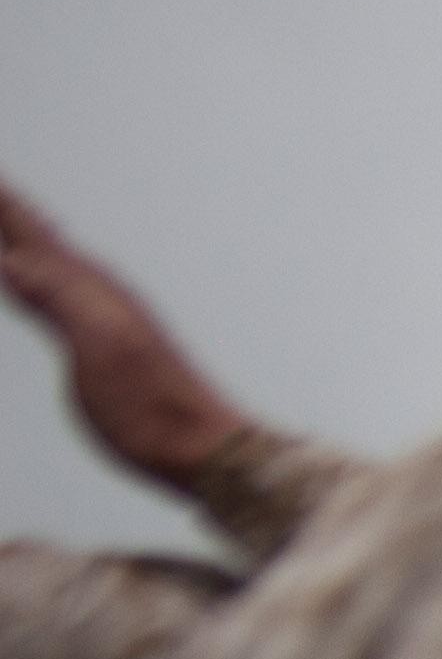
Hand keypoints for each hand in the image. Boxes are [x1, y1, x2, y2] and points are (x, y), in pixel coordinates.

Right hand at [0, 182, 250, 488]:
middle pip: (42, 240)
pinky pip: (61, 294)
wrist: (205, 450)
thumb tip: (9, 261)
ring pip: (53, 263)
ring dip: (26, 238)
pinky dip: (39, 277)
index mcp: (91, 290)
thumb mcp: (102, 349)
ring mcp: (106, 319)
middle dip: (12, 213)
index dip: (6, 208)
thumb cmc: (154, 408)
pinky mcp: (108, 347)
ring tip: (11, 220)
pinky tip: (39, 283)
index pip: (33, 235)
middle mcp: (99, 295)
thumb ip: (60, 301)